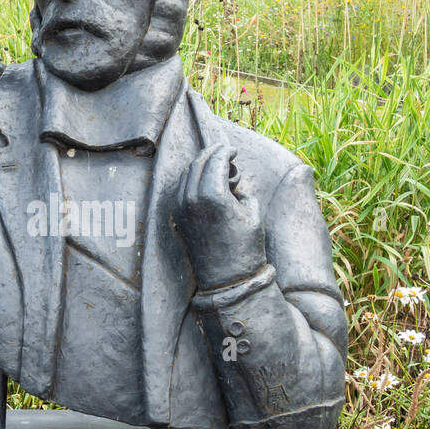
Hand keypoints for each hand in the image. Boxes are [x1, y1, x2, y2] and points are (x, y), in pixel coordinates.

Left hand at [172, 144, 266, 291]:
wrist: (228, 280)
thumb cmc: (246, 247)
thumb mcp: (252, 212)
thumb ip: (241, 189)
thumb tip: (232, 181)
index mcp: (212, 195)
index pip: (215, 160)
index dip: (225, 151)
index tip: (233, 149)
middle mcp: (191, 199)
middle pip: (198, 163)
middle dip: (211, 154)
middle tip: (224, 152)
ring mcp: (180, 208)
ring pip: (187, 175)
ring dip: (201, 166)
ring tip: (217, 168)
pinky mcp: (177, 217)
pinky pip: (181, 189)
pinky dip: (192, 180)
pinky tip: (205, 182)